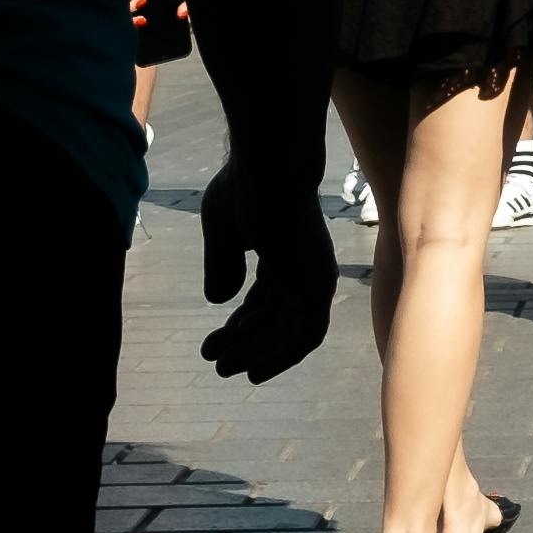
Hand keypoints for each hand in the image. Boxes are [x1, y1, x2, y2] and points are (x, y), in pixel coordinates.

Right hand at [199, 142, 340, 384]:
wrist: (268, 164)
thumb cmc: (245, 185)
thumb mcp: (223, 233)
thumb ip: (222, 266)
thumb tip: (218, 300)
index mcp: (286, 254)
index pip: (267, 302)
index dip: (241, 327)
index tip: (214, 344)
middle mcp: (305, 270)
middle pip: (278, 321)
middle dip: (246, 345)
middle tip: (217, 365)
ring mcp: (315, 277)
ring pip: (291, 332)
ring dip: (257, 353)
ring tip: (223, 368)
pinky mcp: (318, 284)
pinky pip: (303, 333)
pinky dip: (277, 352)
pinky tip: (250, 367)